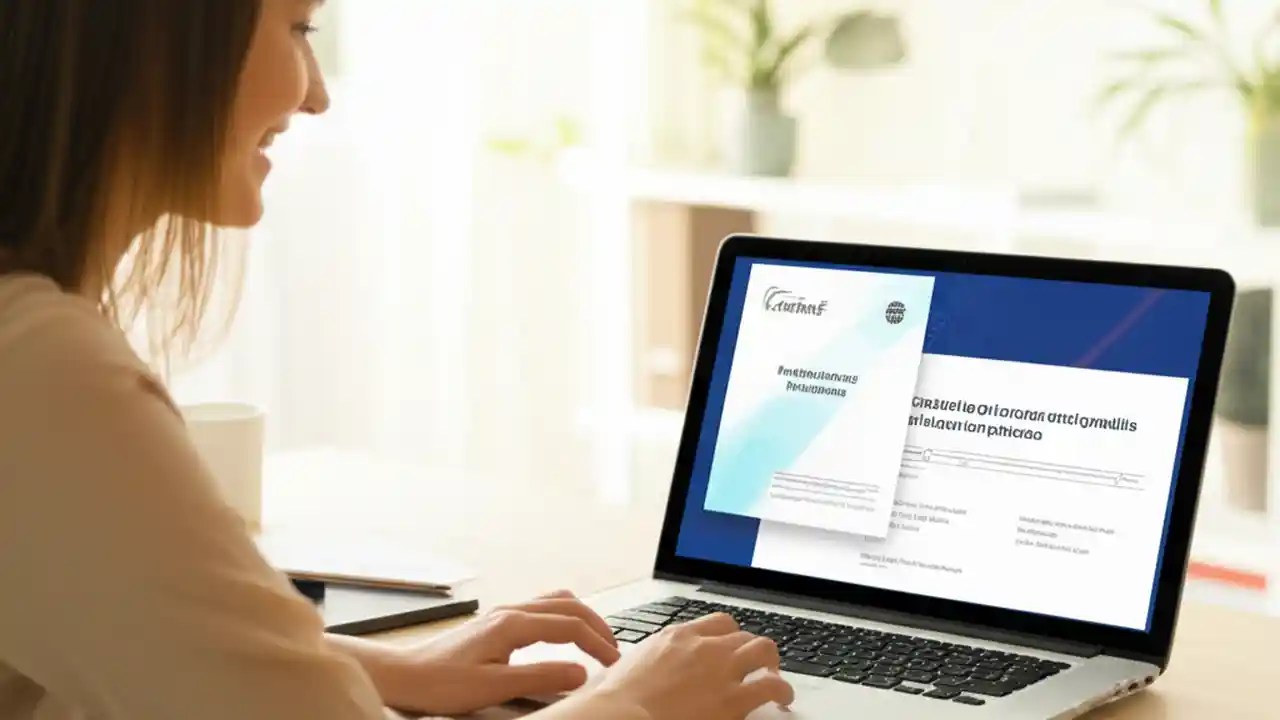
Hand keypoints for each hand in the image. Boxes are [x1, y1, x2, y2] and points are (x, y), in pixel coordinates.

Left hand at [371, 590, 619, 715]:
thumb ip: (540, 677)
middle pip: (569, 605)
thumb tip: (580, 672)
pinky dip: (563, 617)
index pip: (571, 626)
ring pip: (555, 601)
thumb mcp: (494, 686)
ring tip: (595, 641)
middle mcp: (511, 611)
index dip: (598, 644)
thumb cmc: (442, 683)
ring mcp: (503, 613)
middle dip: (597, 625)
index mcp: (513, 624)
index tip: (614, 664)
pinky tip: (562, 637)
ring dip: (581, 617)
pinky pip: (541, 607)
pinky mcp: (497, 622)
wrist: (405, 674)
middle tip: (613, 651)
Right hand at [589, 612, 793, 719]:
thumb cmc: (615, 701)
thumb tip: (641, 669)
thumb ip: (647, 662)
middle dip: (751, 648)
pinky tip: (783, 700)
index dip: (729, 636)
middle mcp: (703, 646)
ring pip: (762, 649)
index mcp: (676, 637)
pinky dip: (782, 690)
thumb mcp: (628, 668)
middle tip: (755, 665)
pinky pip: (771, 685)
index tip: (732, 647)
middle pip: (741, 633)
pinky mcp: (733, 698)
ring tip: (774, 678)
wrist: (620, 717)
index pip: (716, 623)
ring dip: (771, 663)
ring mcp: (720, 669)